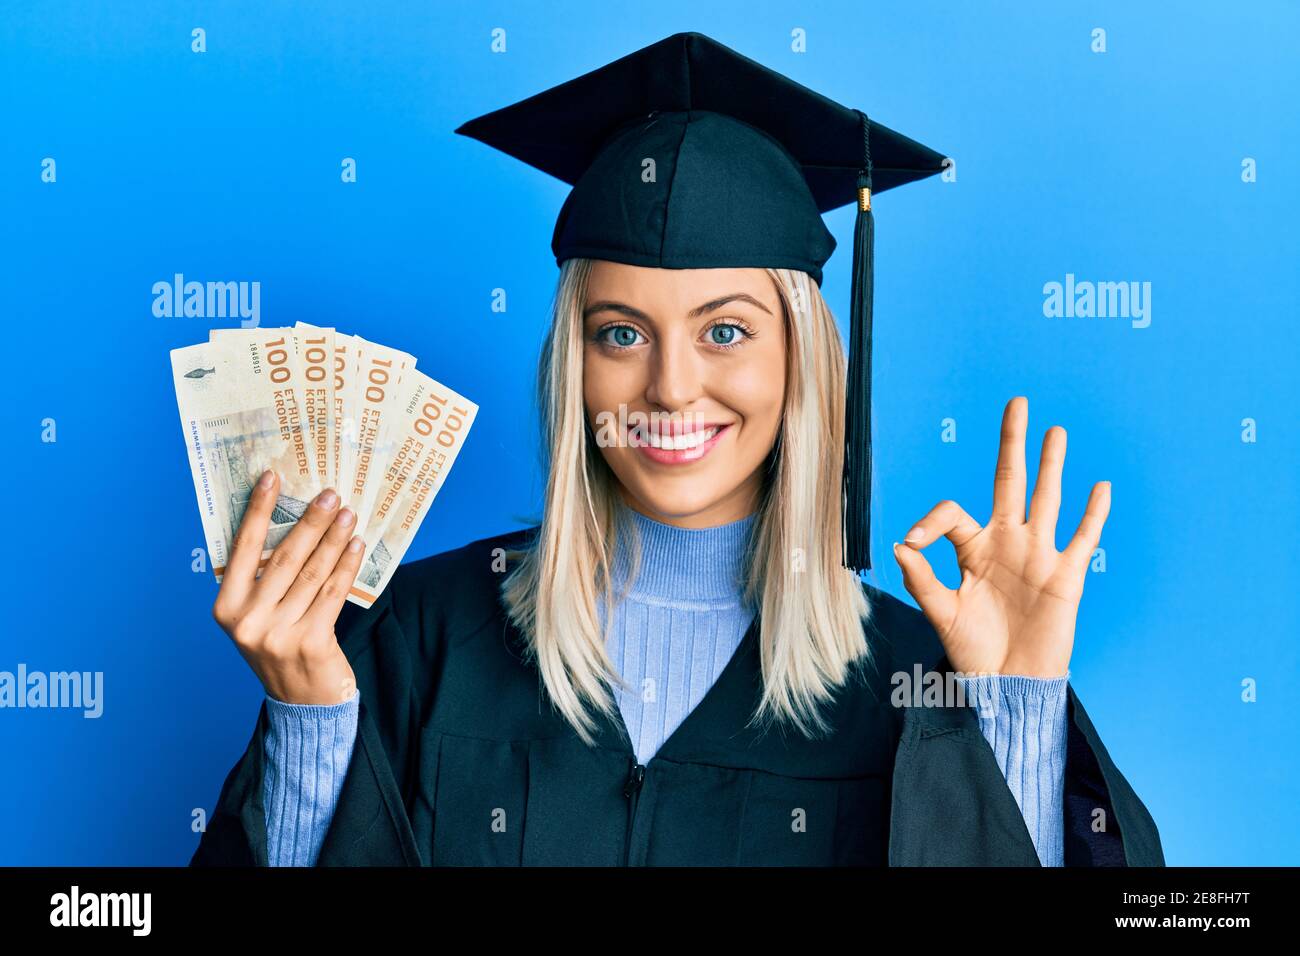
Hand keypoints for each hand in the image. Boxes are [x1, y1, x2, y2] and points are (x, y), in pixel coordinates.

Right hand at [211, 469, 365, 704]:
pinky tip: (356, 546)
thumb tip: (293, 522)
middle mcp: (247, 621)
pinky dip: (346, 566)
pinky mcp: (310, 642)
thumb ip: (265, 578)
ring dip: (334, 539)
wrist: (302, 703)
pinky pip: (332, 593)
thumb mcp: (260, 616)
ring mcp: (278, 633)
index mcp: (227, 607)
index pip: (243, 548)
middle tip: (330, 493)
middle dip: (310, 521)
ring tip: (348, 514)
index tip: (271, 476)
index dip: (259, 510)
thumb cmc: (282, 647)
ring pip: (312, 572)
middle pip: (284, 557)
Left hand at [892, 396, 1108, 677]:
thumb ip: (922, 579)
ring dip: (1051, 465)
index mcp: (972, 549)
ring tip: (1055, 431)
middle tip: (1017, 403)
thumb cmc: (972, 651)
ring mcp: (1038, 555)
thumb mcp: (941, 614)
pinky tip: (1100, 486)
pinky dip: (1094, 513)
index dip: (931, 520)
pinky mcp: (1065, 576)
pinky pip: (1082, 539)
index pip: (953, 514)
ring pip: (1047, 499)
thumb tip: (900, 544)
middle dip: (1013, 444)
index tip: (915, 542)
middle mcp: (1006, 543)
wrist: (1007, 683)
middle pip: (1010, 482)